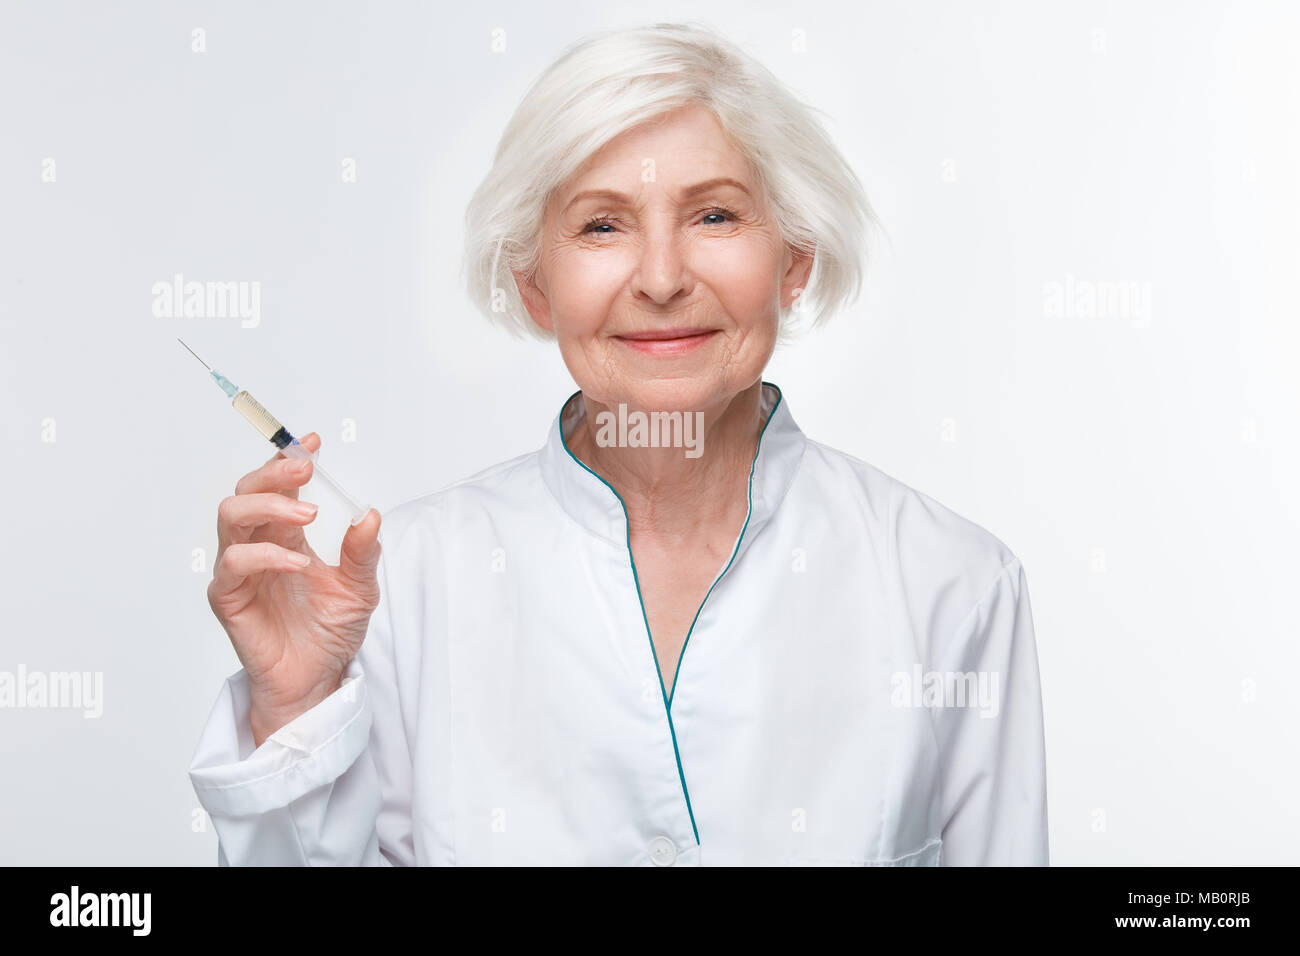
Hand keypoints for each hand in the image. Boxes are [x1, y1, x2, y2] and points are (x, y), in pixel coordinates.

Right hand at [207, 432, 381, 746]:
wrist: (317, 679)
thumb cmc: (330, 632)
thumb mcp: (360, 588)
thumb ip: (362, 552)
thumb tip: (370, 515)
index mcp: (285, 535)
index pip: (276, 486)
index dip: (288, 460)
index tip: (312, 443)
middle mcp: (257, 545)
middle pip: (246, 491)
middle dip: (273, 474)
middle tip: (305, 472)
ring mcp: (239, 570)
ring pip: (231, 516)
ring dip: (268, 506)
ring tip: (306, 515)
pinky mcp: (229, 597)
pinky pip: (234, 563)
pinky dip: (266, 555)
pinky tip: (298, 563)